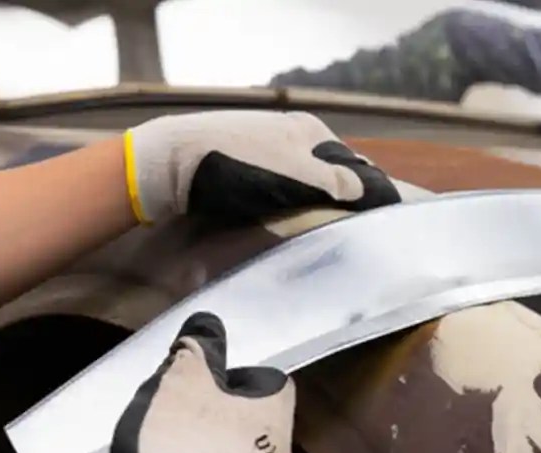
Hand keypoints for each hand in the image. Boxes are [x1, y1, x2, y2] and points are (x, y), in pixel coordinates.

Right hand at [103, 312, 295, 452]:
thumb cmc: (184, 443)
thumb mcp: (183, 380)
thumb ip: (197, 349)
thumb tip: (209, 323)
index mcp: (276, 414)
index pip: (272, 382)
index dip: (238, 375)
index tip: (204, 380)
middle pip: (254, 424)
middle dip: (221, 417)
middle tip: (178, 413)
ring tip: (166, 451)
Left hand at [125, 110, 400, 223]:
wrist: (168, 163)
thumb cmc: (237, 168)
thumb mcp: (297, 176)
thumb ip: (339, 183)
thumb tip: (370, 191)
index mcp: (311, 130)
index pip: (356, 165)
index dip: (366, 195)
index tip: (371, 225)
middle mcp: (290, 132)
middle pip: (328, 173)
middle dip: (337, 200)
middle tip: (341, 234)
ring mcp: (262, 145)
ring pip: (301, 181)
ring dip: (309, 204)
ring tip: (312, 233)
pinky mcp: (238, 161)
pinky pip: (274, 186)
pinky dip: (282, 203)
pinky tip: (276, 220)